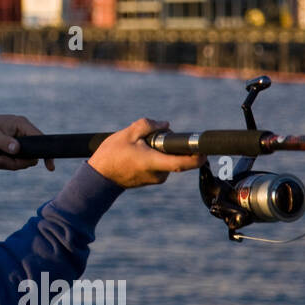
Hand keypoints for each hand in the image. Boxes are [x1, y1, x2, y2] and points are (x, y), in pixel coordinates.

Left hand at [0, 112, 54, 171]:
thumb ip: (5, 143)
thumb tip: (17, 150)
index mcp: (21, 125)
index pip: (40, 139)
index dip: (46, 153)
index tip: (50, 167)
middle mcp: (23, 133)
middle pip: (30, 156)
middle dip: (14, 162)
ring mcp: (18, 142)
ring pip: (21, 161)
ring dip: (6, 164)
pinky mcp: (12, 149)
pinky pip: (14, 162)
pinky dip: (3, 164)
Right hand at [87, 118, 203, 187]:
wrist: (98, 177)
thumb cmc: (111, 156)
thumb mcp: (128, 133)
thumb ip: (149, 125)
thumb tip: (165, 125)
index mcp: (154, 162)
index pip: (184, 162)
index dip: (197, 156)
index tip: (205, 149)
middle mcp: (159, 174)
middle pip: (175, 156)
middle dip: (169, 144)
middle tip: (151, 136)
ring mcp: (155, 179)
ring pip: (167, 160)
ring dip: (160, 150)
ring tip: (138, 146)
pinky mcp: (151, 180)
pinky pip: (160, 165)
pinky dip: (154, 156)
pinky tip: (137, 153)